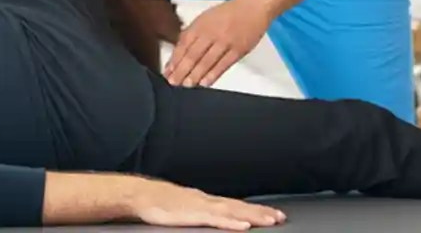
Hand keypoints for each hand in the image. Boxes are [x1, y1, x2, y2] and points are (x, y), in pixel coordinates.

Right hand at [127, 178, 285, 229]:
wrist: (140, 195)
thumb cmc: (159, 204)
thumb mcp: (184, 208)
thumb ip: (200, 212)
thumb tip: (214, 218)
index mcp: (206, 201)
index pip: (236, 205)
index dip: (255, 209)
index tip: (273, 214)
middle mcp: (207, 201)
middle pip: (239, 207)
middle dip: (261, 213)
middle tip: (280, 218)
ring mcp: (201, 207)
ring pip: (232, 212)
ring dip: (252, 216)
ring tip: (270, 221)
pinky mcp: (192, 215)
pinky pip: (215, 219)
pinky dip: (230, 222)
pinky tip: (243, 226)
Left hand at [165, 0, 270, 87]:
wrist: (253, 8)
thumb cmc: (229, 13)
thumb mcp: (206, 18)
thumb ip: (193, 33)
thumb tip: (179, 52)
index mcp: (201, 25)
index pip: (183, 45)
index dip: (174, 59)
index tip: (168, 71)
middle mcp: (211, 33)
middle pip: (192, 55)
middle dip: (181, 70)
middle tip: (173, 81)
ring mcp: (225, 42)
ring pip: (206, 62)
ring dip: (195, 75)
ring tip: (186, 84)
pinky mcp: (238, 50)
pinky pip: (223, 65)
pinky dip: (213, 75)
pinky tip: (205, 83)